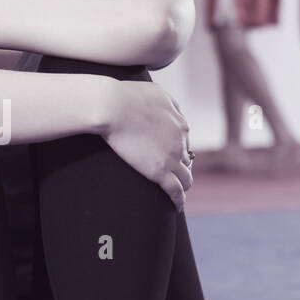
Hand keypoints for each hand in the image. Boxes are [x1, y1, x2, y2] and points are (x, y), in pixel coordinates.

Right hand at [99, 80, 192, 210]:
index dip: (179, 149)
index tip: (173, 155)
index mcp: (179, 122)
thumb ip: (169, 102)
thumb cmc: (127, 96)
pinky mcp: (160, 171)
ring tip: (179, 192)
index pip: (184, 140)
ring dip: (184, 184)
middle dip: (182, 166)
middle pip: (186, 159)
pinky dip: (179, 200)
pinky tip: (178, 206)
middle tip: (174, 175)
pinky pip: (175, 190)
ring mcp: (172, 157)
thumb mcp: (156, 92)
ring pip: (186, 177)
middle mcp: (180, 140)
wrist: (113, 106)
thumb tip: (175, 109)